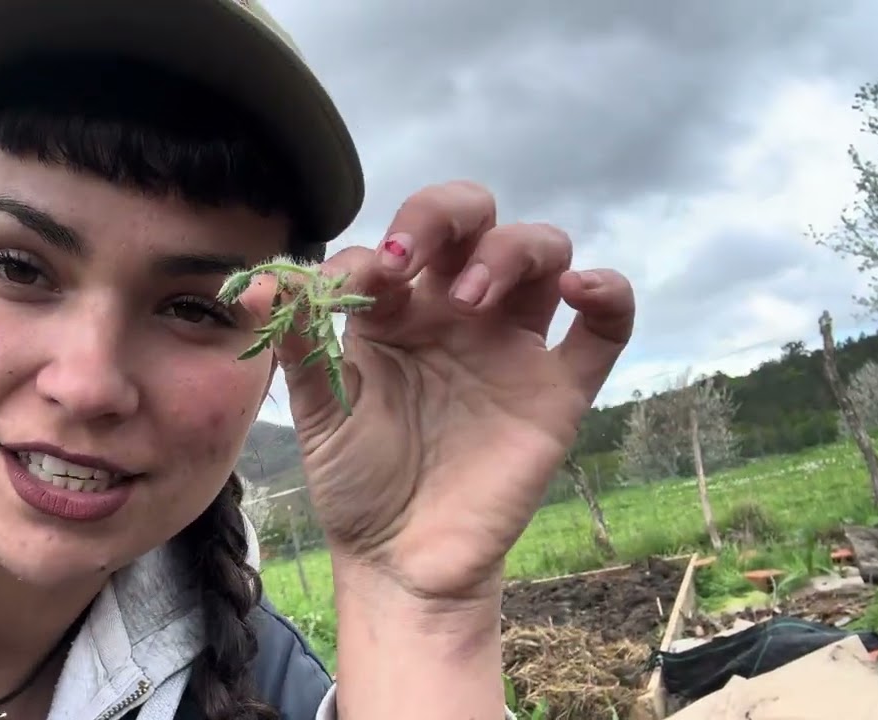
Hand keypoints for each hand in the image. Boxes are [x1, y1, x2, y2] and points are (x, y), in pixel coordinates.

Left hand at [239, 181, 634, 603]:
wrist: (400, 558)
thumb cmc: (357, 481)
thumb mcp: (319, 410)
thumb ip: (301, 344)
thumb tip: (269, 284)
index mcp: (396, 312)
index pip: (397, 245)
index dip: (374, 250)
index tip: (356, 284)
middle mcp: (456, 315)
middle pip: (473, 221)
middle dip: (444, 215)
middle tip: (412, 257)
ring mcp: (510, 347)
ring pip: (541, 253)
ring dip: (511, 252)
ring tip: (471, 297)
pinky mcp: (556, 390)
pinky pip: (604, 329)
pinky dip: (608, 294)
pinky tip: (579, 288)